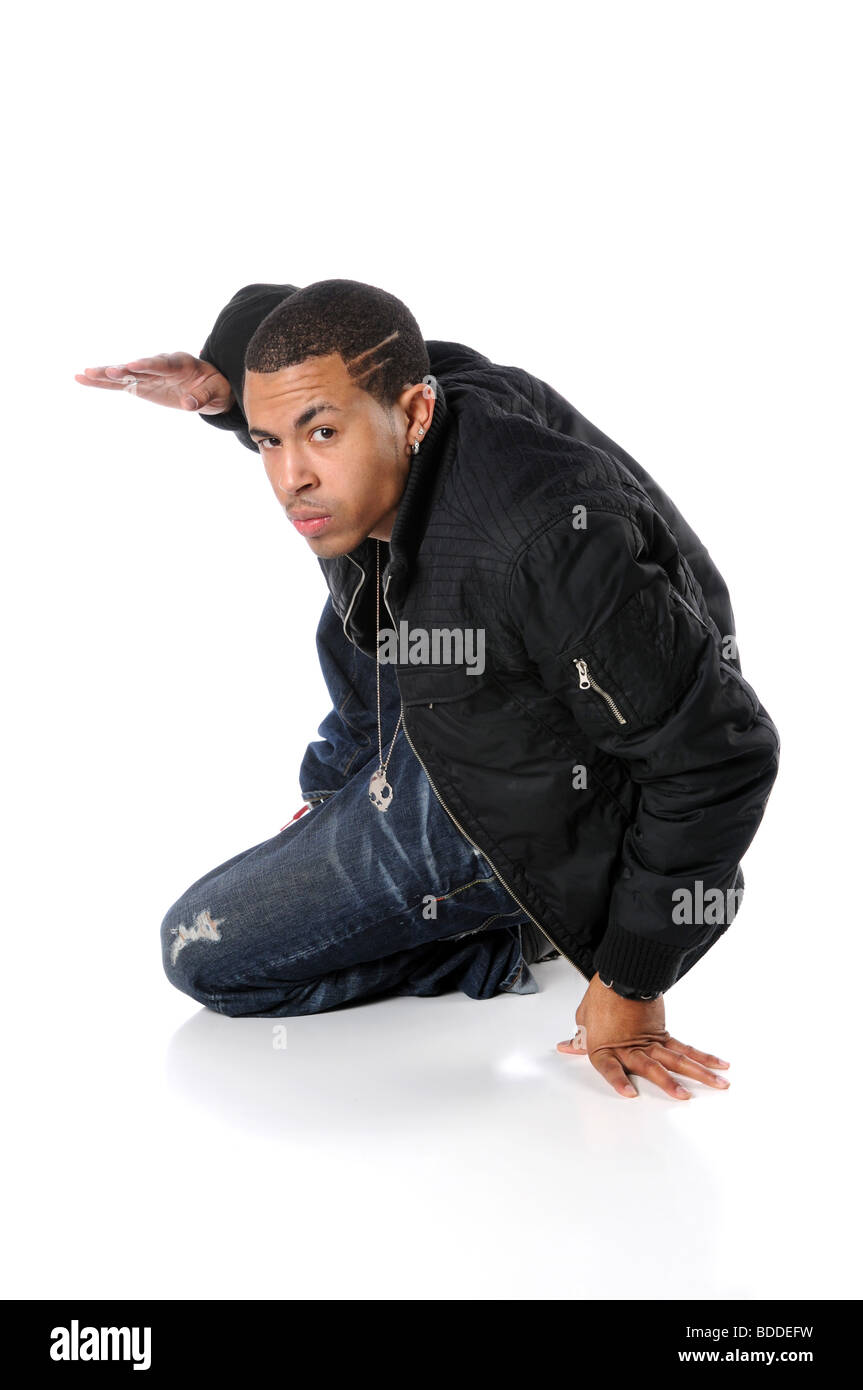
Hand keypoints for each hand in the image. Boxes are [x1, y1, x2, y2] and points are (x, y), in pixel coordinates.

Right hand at [74, 351, 234, 415]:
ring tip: (84, 375)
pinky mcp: (140, 384)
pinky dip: (102, 382)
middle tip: (107, 371)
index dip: (148, 364)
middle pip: (139, 366)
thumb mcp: (217, 393)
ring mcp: (148, 373)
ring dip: (105, 374)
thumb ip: (202, 397)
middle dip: (123, 369)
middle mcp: (160, 364)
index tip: (133, 366)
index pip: (162, 363)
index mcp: (181, 363)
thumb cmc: (216, 388)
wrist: (211, 386)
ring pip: (125, 373)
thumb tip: (188, 405)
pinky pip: (120, 383)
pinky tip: (82, 379)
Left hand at [557, 971, 730, 1099]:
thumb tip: (567, 1046)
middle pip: (652, 1067)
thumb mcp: (584, 1016)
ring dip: (699, 1073)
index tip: (630, 1094)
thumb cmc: (601, 994)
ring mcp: (650, 1040)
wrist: (620, 970)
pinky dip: (702, 1056)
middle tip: (685, 1097)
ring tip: (719, 1084)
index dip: (619, 1080)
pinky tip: (719, 1065)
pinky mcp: (662, 1032)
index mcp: (605, 1046)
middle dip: (669, 1083)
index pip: (610, 1068)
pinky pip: (684, 1047)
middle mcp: (630, 1046)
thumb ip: (580, 1036)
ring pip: (676, 1059)